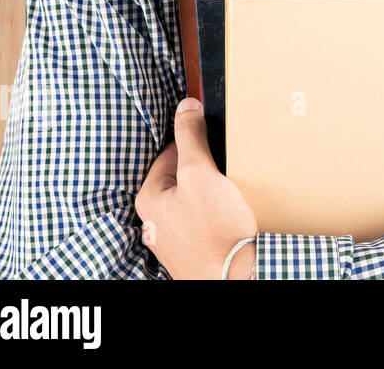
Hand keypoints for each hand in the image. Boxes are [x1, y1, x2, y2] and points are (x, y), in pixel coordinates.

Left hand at [136, 97, 258, 278]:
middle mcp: (157, 218)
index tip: (214, 135)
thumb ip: (191, 137)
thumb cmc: (213, 232)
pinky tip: (234, 209)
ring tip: (232, 187)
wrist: (231, 277)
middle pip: (183, 174)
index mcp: (150, 197)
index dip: (194, 140)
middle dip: (205, 165)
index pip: (170, 151)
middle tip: (226, 163)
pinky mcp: (195, 245)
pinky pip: (205, 215)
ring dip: (214, 187)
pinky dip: (219, 208)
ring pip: (195, 196)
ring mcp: (175, 234)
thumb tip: (186, 106)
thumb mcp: (200, 173)